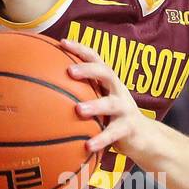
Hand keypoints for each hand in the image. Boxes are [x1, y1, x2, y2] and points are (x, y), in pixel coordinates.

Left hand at [61, 37, 158, 160]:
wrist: (144, 137)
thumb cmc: (113, 116)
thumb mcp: (99, 100)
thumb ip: (80, 92)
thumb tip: (43, 88)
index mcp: (109, 81)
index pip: (96, 59)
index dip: (81, 49)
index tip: (62, 42)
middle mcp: (118, 91)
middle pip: (106, 73)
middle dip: (88, 70)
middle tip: (69, 71)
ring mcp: (125, 109)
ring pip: (111, 104)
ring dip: (95, 105)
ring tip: (79, 110)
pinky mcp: (129, 128)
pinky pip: (113, 133)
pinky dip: (101, 139)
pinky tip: (87, 146)